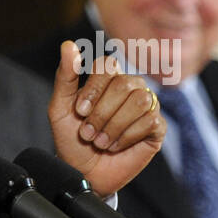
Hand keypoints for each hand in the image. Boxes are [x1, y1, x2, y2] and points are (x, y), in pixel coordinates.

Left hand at [49, 40, 165, 196]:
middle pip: (124, 84)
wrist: (83, 172)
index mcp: (108, 79)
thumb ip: (65, 76)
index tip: (80, 111)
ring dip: (114, 125)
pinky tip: (115, 146)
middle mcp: (130, 87)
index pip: (107, 66)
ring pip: (140, 100)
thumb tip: (68, 45)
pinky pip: (150, 121)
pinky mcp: (157, 127)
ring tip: (101, 141)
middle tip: (88, 133)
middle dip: (101, 113)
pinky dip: (126, 137)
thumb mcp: (60, 108)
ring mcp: (146, 106)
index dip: (93, 89)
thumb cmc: (72, 140)